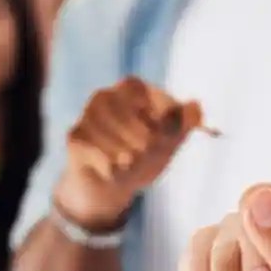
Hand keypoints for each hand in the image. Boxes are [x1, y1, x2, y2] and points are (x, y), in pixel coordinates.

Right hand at [55, 76, 202, 228]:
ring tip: (122, 162)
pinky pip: (108, 164)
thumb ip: (185, 123)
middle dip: (147, 154)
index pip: (165, 110)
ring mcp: (87, 115)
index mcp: (133, 87)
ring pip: (126, 152)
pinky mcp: (75, 138)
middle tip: (139, 155)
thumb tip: (196, 106)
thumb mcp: (169, 139)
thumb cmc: (141, 154)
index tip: (162, 136)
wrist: (106, 183)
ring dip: (130, 166)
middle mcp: (106, 95)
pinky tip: (107, 169)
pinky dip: (114, 173)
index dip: (168, 133)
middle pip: (146, 135)